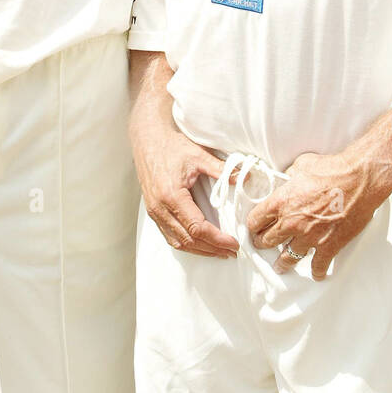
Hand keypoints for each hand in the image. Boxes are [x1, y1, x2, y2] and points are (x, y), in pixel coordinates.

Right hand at [131, 116, 238, 259]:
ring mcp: (154, 211)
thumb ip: (221, 169)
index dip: (217, 239)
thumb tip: (243, 178)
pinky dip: (186, 244)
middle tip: (231, 252)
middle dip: (212, 249)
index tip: (233, 243)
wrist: (148, 139)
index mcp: (171, 195)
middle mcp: (160, 208)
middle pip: (188, 240)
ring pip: (177, 242)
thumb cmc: (171, 146)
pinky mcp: (153, 211)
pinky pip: (169, 235)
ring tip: (219, 252)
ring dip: (199, 250)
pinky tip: (200, 244)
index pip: (197, 228)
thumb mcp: (198, 155)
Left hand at [247, 150, 380, 280]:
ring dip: (283, 263)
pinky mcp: (329, 246)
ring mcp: (310, 237)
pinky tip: (316, 274)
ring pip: (288, 258)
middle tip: (262, 245)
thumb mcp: (302, 165)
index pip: (256, 220)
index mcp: (281, 202)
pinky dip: (317, 271)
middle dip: (263, 244)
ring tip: (280, 267)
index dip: (254, 225)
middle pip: (268, 241)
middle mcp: (291, 222)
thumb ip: (290, 175)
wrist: (359, 180)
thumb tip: (288, 178)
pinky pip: (318, 266)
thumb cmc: (332, 169)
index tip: (254, 228)